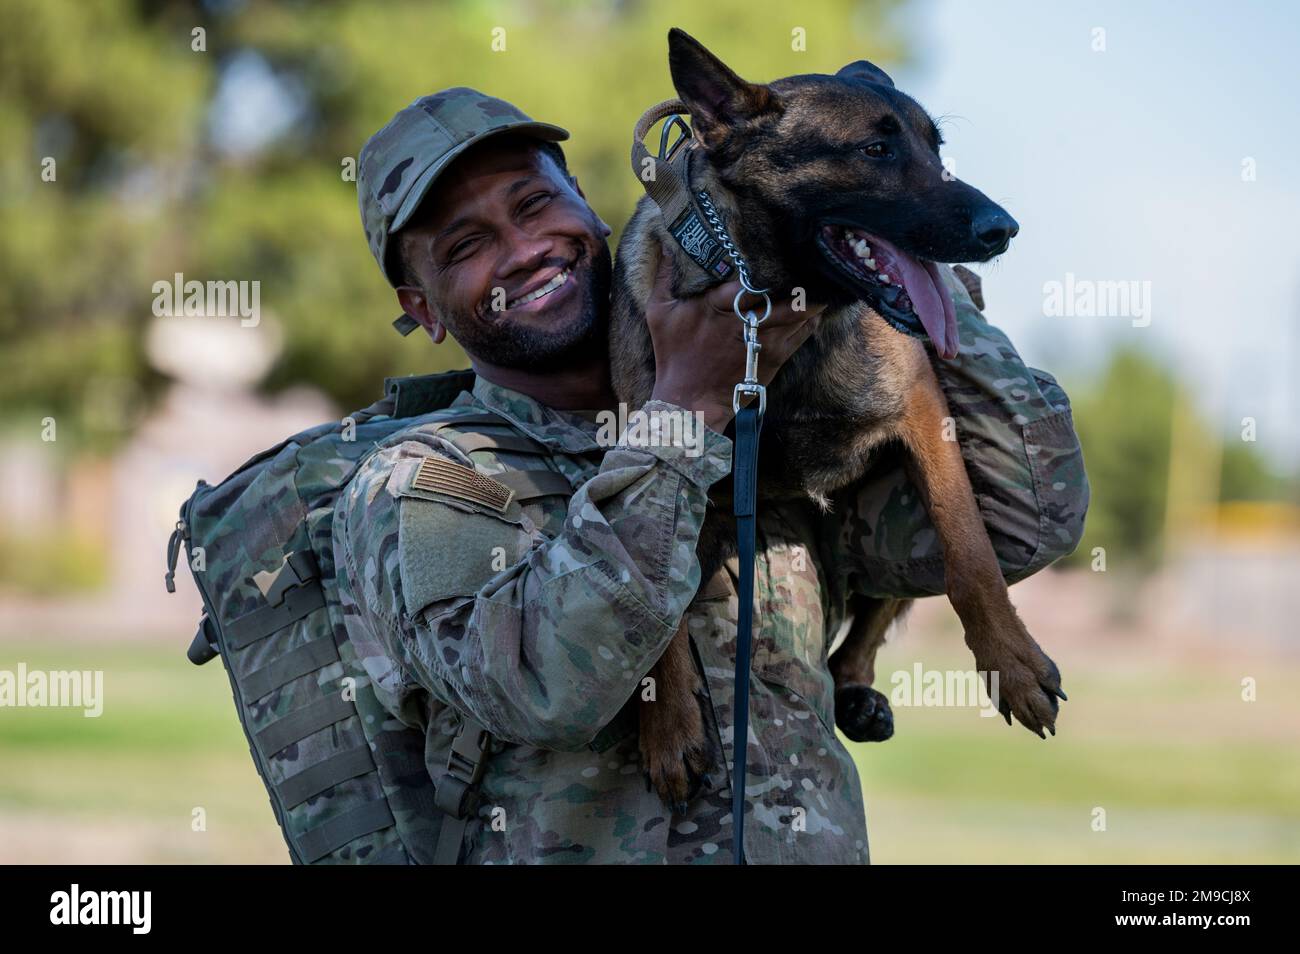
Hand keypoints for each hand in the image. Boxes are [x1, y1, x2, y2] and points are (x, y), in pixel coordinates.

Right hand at [646, 250, 825, 431]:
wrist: (690, 401)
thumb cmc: (673, 355)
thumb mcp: (659, 313)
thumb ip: (665, 277)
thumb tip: (669, 244)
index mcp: (716, 306)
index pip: (748, 279)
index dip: (767, 263)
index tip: (777, 245)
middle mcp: (743, 322)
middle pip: (781, 294)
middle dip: (798, 276)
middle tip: (810, 257)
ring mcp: (763, 341)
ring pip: (798, 312)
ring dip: (810, 295)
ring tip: (821, 276)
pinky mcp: (775, 357)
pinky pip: (803, 333)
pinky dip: (812, 317)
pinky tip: (817, 304)